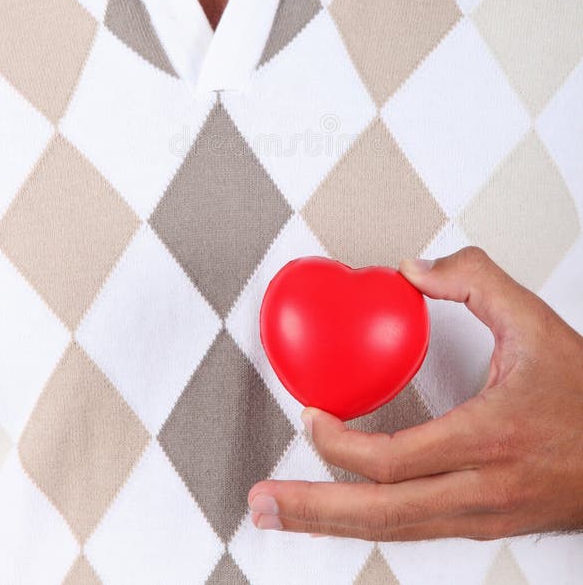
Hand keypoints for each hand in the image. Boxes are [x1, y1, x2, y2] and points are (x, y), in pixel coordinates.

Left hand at [247, 246, 582, 540]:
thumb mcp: (535, 323)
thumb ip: (474, 280)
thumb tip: (415, 268)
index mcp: (489, 438)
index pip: (394, 458)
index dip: (339, 443)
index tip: (310, 418)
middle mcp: (482, 489)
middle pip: (379, 512)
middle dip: (312, 509)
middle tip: (262, 503)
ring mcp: (482, 515)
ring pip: (393, 530)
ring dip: (331, 524)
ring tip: (283, 515)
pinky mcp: (482, 523)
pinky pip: (414, 528)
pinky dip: (369, 520)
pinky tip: (344, 509)